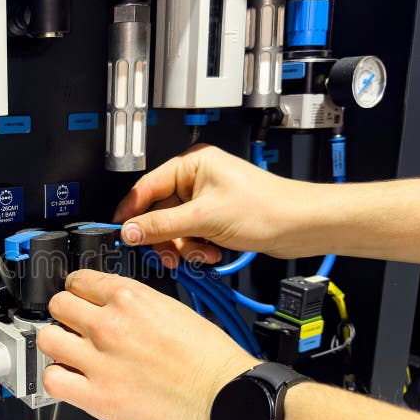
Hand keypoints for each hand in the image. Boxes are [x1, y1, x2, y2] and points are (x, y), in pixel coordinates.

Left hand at [37, 270, 260, 419]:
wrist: (227, 400)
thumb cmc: (212, 361)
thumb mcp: (175, 310)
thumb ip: (137, 307)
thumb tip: (116, 310)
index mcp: (131, 298)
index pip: (80, 280)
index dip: (78, 291)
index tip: (79, 299)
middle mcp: (110, 324)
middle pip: (59, 304)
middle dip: (65, 314)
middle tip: (74, 327)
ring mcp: (99, 360)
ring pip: (47, 337)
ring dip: (56, 343)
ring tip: (70, 353)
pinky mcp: (97, 396)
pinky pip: (52, 379)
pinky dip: (56, 378)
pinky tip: (71, 379)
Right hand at [113, 145, 313, 267]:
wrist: (300, 226)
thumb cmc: (266, 207)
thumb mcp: (204, 218)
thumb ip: (161, 225)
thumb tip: (130, 231)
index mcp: (191, 164)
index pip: (146, 188)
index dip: (132, 212)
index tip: (119, 232)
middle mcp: (196, 179)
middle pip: (159, 213)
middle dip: (165, 237)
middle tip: (166, 254)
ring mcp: (205, 200)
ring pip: (174, 229)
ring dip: (184, 247)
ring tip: (201, 253)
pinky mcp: (213, 218)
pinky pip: (190, 236)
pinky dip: (197, 249)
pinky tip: (212, 252)